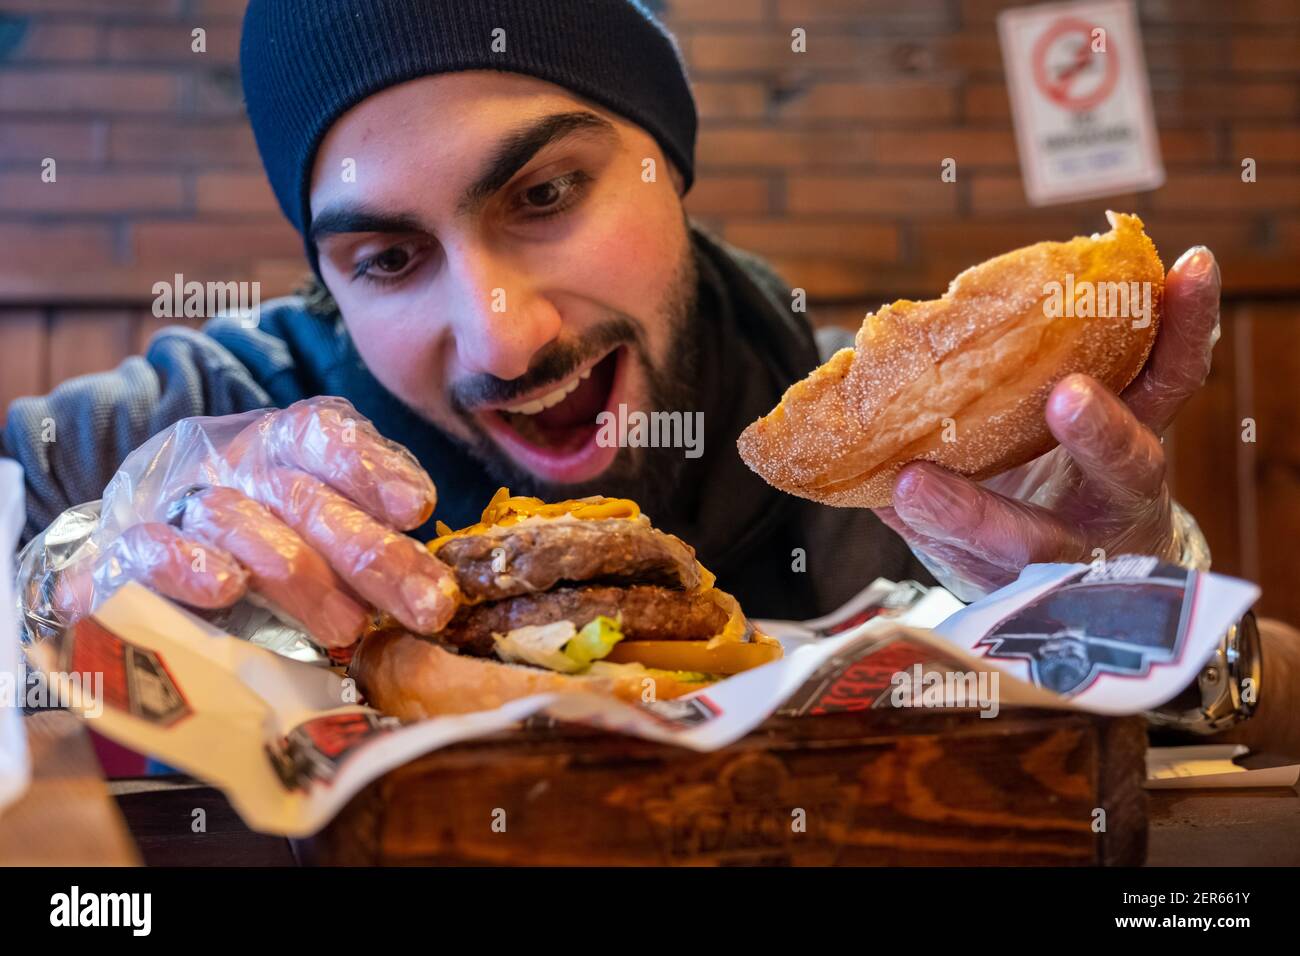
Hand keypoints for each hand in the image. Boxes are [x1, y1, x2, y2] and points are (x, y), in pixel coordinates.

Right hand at [47, 397, 458, 647]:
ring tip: (349, 627)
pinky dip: (187, 563)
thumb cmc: (262, 546)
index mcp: (286, 449)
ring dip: (298, 572)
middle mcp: (238, 468)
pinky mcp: (126, 552)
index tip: (419, 508)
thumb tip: (434, 587)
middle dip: (372, 553)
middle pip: (305, 497)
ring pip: (237, 519)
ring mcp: (182, 507)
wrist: (143, 556)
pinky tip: (225, 587)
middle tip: (428, 606)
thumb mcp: (325, 535)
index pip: (327, 437)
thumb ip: (373, 541)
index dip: (374, 468)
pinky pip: (149, 547)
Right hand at [875, 246, 1219, 601]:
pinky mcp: (1149, 413)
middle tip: (1065, 396)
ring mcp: (1134, 454)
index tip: (909, 489)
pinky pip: (1174, 365)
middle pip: (1114, 475)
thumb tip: (841, 462)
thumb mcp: (959, 553)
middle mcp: (1107, 506)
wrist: (1084, 560)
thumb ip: (912, 516)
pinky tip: (1188, 268)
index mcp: (1049, 551)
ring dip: (1174, 339)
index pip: (1011, 541)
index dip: (964, 519)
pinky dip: (1186, 317)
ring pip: (1162, 401)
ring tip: (1179, 279)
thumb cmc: (1008, 550)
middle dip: (1097, 433)